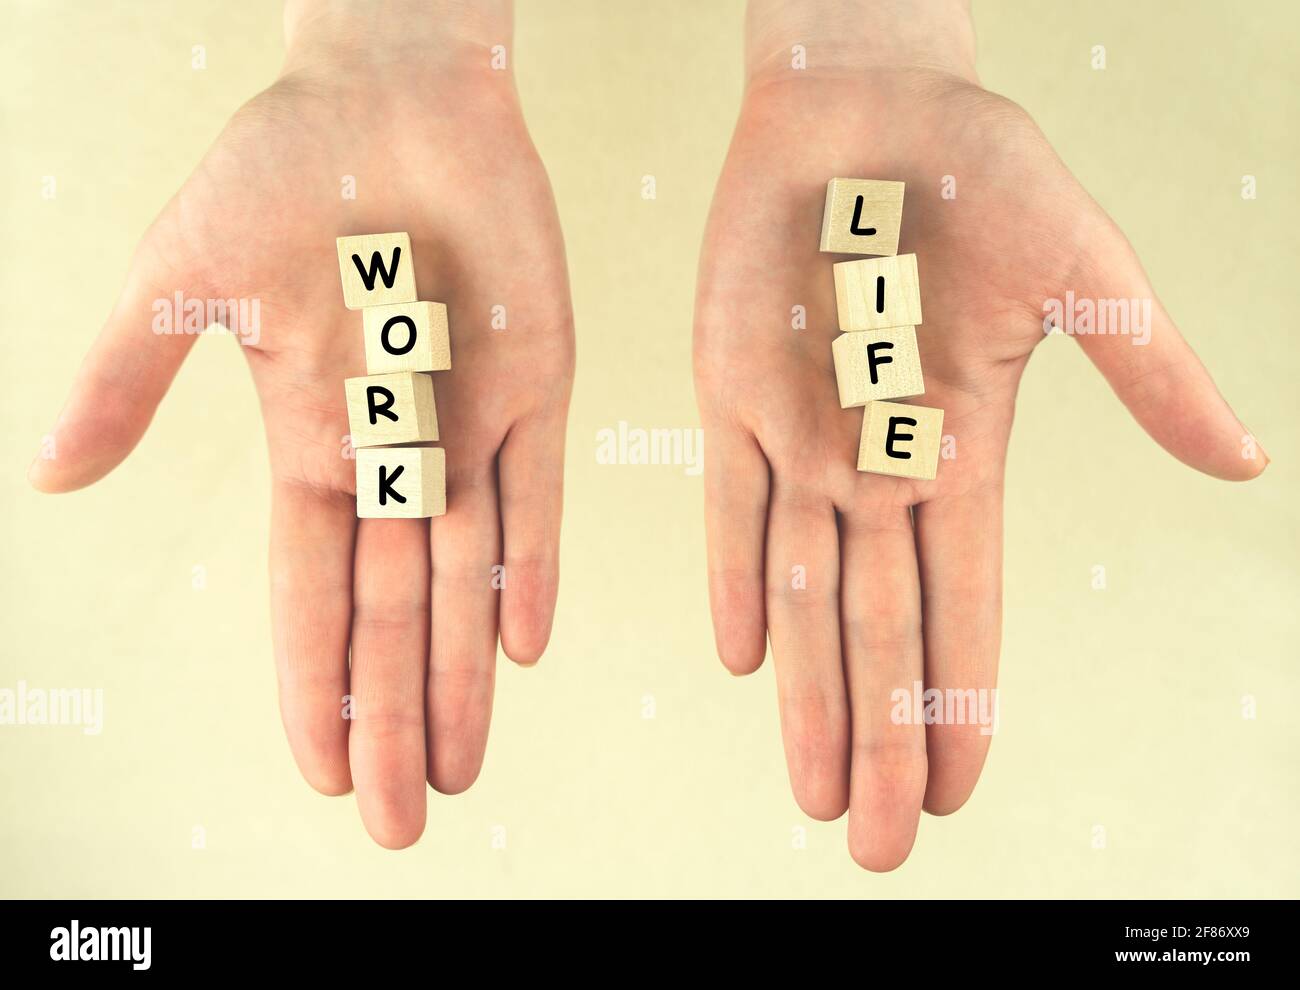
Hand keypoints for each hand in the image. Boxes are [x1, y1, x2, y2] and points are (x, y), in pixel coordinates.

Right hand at [29, 0, 573, 847]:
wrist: (392, 93)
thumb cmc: (282, 170)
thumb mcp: (183, 277)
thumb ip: (127, 379)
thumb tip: (46, 478)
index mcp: (311, 443)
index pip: (308, 594)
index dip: (312, 686)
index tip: (324, 774)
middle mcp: (393, 455)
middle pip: (391, 614)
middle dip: (393, 718)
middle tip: (403, 820)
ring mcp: (468, 425)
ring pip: (465, 578)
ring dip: (462, 674)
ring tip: (463, 768)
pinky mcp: (537, 384)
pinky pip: (533, 495)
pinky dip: (528, 567)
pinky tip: (519, 646)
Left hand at [694, 0, 1264, 869]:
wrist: (870, 105)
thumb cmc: (986, 174)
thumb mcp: (1084, 274)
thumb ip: (1148, 374)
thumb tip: (1246, 464)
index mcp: (963, 449)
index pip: (969, 604)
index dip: (965, 700)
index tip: (964, 791)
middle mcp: (881, 466)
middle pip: (883, 630)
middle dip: (886, 737)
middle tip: (880, 846)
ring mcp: (804, 437)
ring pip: (806, 592)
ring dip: (810, 696)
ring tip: (818, 795)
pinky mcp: (733, 394)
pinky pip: (731, 506)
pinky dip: (736, 578)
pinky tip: (744, 658)